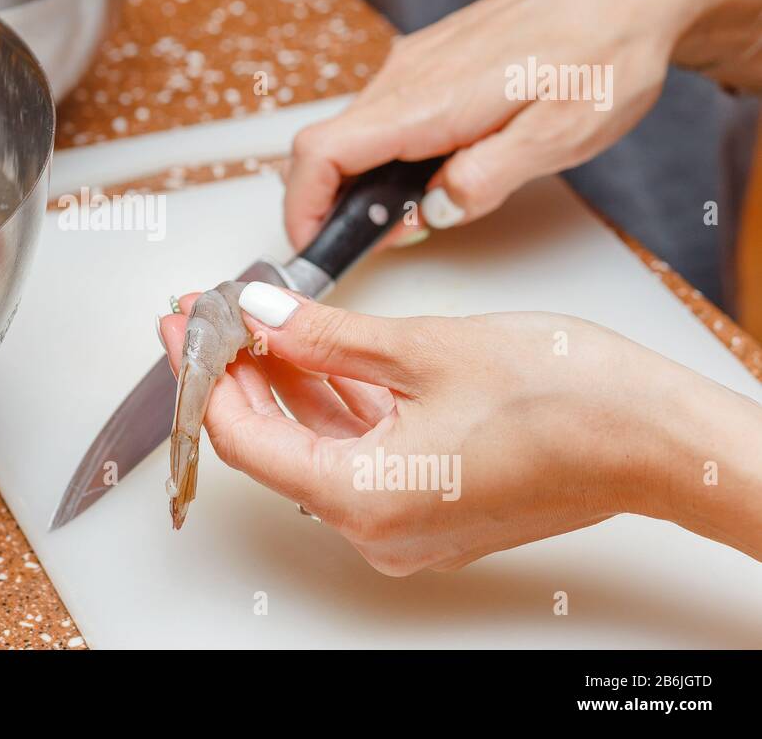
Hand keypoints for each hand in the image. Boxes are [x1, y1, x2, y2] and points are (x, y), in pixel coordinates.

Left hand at [158, 284, 761, 572]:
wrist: (658, 440)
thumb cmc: (566, 398)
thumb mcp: (423, 348)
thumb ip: (323, 335)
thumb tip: (257, 313)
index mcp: (361, 496)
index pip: (243, 436)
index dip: (202, 374)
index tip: (181, 324)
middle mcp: (374, 526)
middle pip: (272, 442)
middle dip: (235, 373)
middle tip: (205, 315)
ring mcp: (402, 521)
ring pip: (313, 445)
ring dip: (280, 383)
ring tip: (248, 322)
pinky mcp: (428, 501)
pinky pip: (356, 452)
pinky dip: (329, 403)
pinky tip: (308, 354)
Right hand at [283, 0, 719, 249]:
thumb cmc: (607, 53)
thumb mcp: (560, 136)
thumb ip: (483, 181)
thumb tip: (425, 215)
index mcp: (428, 99)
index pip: (321, 153)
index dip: (302, 209)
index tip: (315, 249)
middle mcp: (408, 74)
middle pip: (325, 146)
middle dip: (327, 204)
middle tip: (366, 245)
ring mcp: (415, 63)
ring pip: (354, 131)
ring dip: (358, 181)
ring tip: (408, 214)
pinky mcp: (431, 59)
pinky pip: (383, 114)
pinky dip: (382, 154)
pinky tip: (430, 170)